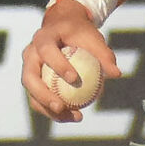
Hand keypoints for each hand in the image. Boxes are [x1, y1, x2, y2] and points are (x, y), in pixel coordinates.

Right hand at [22, 0, 122, 121]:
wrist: (63, 28)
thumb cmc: (80, 33)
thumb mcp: (93, 38)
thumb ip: (104, 54)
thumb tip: (116, 74)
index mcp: (42, 38)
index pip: (46, 51)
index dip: (58, 65)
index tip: (74, 79)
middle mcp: (30, 53)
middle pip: (29, 77)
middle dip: (43, 95)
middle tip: (61, 107)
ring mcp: (28, 69)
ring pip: (32, 93)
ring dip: (49, 109)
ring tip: (73, 116)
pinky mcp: (33, 82)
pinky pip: (39, 100)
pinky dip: (54, 111)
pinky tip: (73, 116)